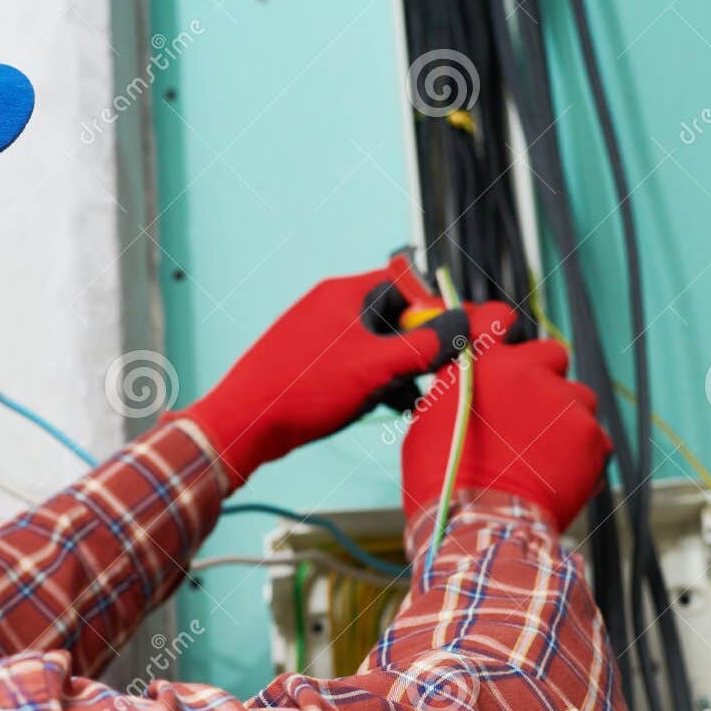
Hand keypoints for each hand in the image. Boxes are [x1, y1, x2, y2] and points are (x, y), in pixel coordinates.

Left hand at [174, 256, 516, 484]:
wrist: (241, 425)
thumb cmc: (303, 389)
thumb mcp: (375, 367)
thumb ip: (426, 345)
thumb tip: (470, 323)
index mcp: (345, 294)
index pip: (408, 284)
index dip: (436, 310)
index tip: (456, 339)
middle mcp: (329, 307)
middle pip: (393, 317)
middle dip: (417, 347)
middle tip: (436, 375)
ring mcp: (316, 336)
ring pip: (374, 345)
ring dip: (397, 370)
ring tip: (407, 398)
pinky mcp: (307, 365)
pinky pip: (352, 365)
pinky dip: (373, 382)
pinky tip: (383, 405)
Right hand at [402, 337, 611, 530]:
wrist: (480, 525)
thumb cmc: (443, 481)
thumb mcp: (429, 423)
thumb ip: (454, 392)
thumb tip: (460, 387)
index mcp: (483, 365)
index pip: (497, 319)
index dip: (501, 328)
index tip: (503, 339)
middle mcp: (529, 373)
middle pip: (551, 354)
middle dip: (543, 378)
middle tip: (526, 413)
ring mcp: (566, 404)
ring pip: (577, 399)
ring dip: (563, 418)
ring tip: (541, 454)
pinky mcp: (593, 438)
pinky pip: (593, 438)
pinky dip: (579, 455)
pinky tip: (554, 476)